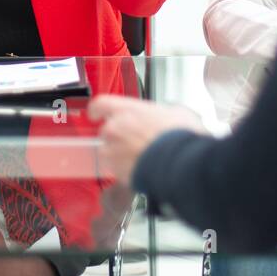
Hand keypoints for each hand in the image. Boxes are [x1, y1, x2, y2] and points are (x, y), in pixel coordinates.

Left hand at [89, 95, 207, 184]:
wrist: (179, 162)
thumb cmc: (179, 137)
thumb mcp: (175, 112)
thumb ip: (160, 112)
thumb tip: (167, 115)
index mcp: (127, 110)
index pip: (101, 104)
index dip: (97, 109)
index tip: (96, 113)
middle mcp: (115, 128)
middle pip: (107, 130)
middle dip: (118, 136)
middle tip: (136, 140)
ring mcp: (113, 151)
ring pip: (110, 151)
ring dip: (121, 154)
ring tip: (141, 157)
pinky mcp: (117, 172)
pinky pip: (117, 170)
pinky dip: (126, 170)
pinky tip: (143, 168)